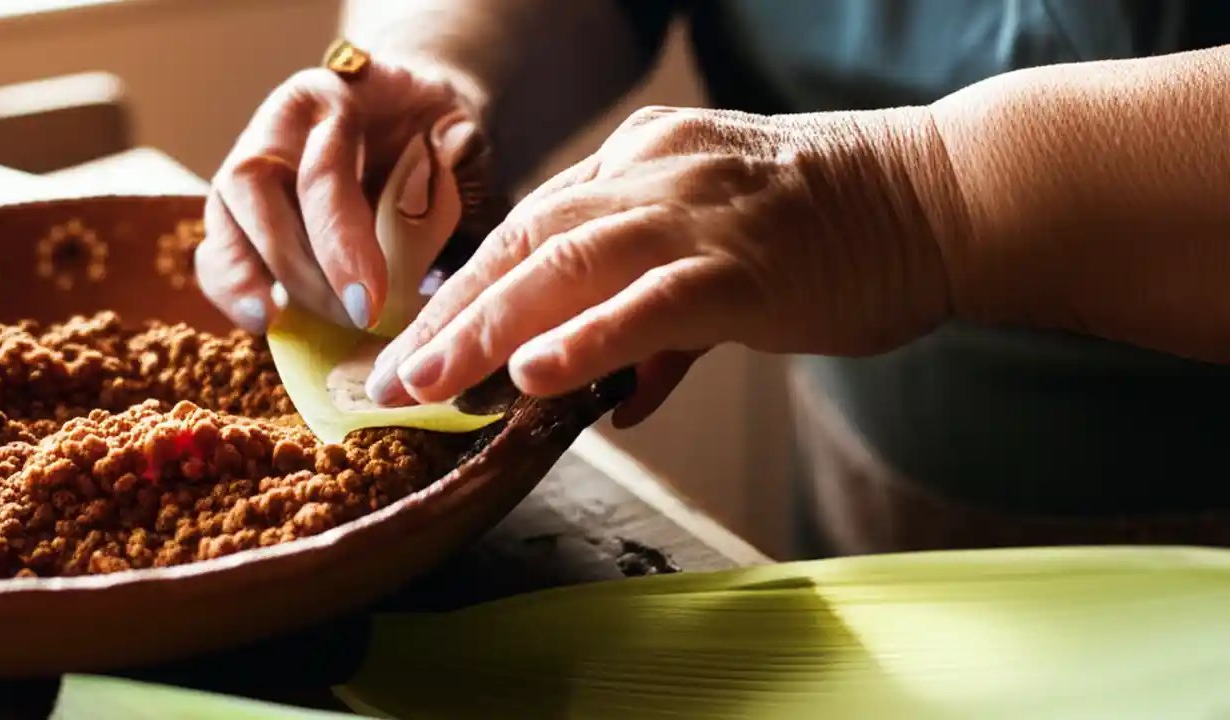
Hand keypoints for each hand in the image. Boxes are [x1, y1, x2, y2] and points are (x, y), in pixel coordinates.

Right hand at [195, 54, 489, 332]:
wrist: (405, 109)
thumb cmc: (428, 123)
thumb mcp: (450, 119)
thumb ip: (453, 141)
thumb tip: (445, 153)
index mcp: (332, 97)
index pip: (323, 173)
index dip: (341, 243)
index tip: (371, 303)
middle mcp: (278, 127)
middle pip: (259, 196)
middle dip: (301, 271)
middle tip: (349, 320)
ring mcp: (249, 165)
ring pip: (228, 220)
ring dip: (250, 280)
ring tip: (279, 325)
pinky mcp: (237, 206)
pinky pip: (218, 247)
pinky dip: (232, 286)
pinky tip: (261, 320)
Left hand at [364, 105, 964, 426]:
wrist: (942, 196)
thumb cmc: (837, 232)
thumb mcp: (729, 261)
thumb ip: (663, 325)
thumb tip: (618, 394)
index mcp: (643, 163)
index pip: (531, 225)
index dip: (464, 287)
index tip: (415, 343)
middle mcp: (653, 174)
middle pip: (525, 242)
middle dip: (450, 315)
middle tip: (389, 379)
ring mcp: (698, 213)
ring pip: (566, 265)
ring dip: (486, 329)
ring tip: (428, 386)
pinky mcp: (745, 263)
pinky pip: (651, 302)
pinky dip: (589, 338)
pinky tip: (534, 376)